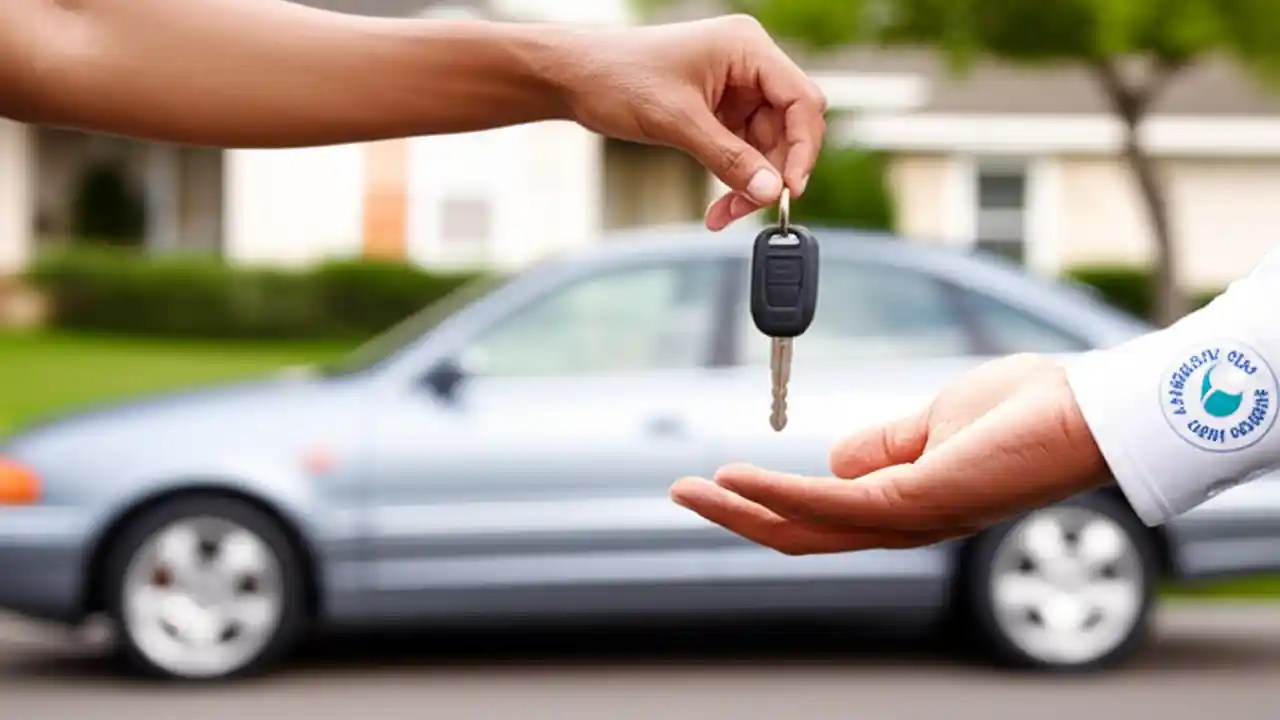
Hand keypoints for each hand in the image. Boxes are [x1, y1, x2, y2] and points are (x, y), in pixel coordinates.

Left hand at [552, 16, 827, 230]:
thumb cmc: (618, 79)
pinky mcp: (719, 109)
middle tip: (752, 208)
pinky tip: (720, 206)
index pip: (800, 99)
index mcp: (746, 47)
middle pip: (788, 126)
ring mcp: (735, 87)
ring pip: (766, 145)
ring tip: (724, 215)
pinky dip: (734, 178)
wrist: (574, 78)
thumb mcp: (677, 123)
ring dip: (751, 183)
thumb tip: (771, 191)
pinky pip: (742, 149)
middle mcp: (748, 63)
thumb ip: (729, 158)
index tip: (788, 189)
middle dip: (772, 172)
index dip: (803, 148)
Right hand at [671, 354, 1112, 553]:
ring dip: (740, 510)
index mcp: (906, 503)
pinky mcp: (917, 500)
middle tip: (682, 493)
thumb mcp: (934, 421)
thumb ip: (883, 443)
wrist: (1090, 410)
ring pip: (805, 527)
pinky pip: (830, 501)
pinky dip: (776, 493)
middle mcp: (903, 523)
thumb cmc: (1028, 410)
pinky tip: (736, 478)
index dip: (766, 504)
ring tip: (690, 489)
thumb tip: (834, 459)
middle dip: (737, 518)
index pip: (822, 516)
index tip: (722, 480)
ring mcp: (909, 517)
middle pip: (801, 534)